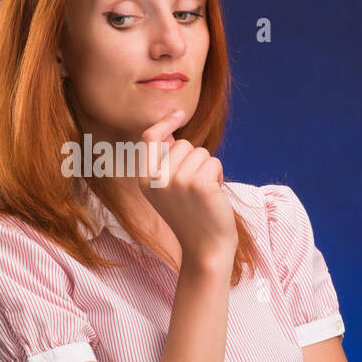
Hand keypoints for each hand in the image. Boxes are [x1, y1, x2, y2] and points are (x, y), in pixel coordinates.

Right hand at [139, 108, 237, 266]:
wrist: (205, 249)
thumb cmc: (191, 217)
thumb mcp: (167, 190)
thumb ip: (165, 164)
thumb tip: (171, 133)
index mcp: (144, 180)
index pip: (150, 138)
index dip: (165, 122)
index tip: (179, 113)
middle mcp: (156, 179)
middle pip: (183, 144)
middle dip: (194, 159)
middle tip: (195, 187)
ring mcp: (177, 181)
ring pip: (200, 152)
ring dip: (207, 168)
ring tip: (204, 193)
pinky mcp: (199, 184)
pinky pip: (213, 162)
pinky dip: (217, 175)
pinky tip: (213, 196)